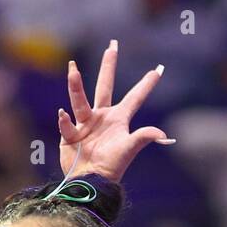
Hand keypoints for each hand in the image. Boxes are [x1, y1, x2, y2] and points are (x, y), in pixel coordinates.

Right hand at [58, 40, 173, 182]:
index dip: (147, 84)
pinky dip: (65, 120)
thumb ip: (143, 138)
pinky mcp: (70, 133)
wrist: (89, 181)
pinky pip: (67, 124)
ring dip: (75, 85)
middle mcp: (102, 116)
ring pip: (80, 99)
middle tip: (112, 46)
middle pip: (105, 85)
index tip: (159, 69)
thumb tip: (164, 134)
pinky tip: (63, 115)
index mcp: (118, 119)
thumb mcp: (128, 150)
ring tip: (73, 68)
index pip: (135, 97)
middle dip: (109, 65)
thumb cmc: (111, 167)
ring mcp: (85, 123)